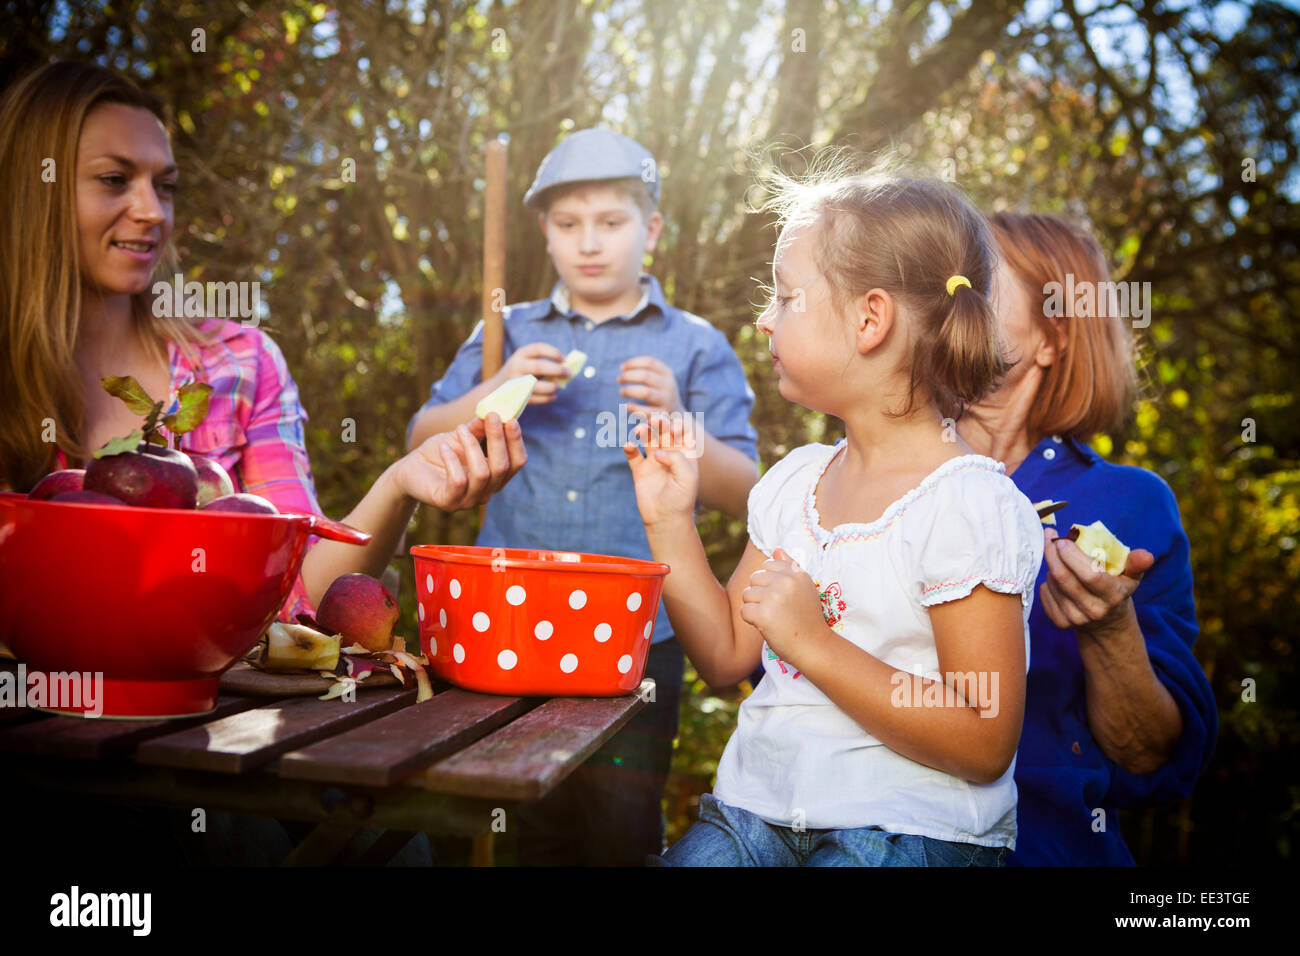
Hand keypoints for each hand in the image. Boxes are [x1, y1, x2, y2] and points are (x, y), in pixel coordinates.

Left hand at [394, 414, 525, 511]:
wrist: (410, 470)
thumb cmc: (440, 453)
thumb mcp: (461, 437)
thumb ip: (479, 428)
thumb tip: (495, 409)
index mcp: (495, 477)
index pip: (517, 462)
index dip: (515, 441)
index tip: (509, 418)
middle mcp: (487, 491)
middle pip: (503, 467)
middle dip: (498, 439)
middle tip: (490, 416)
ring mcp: (469, 500)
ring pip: (482, 473)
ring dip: (472, 446)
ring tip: (459, 428)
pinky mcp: (449, 502)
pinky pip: (458, 481)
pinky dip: (452, 460)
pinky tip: (444, 447)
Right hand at [497, 342, 569, 404]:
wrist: (495, 388)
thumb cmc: (519, 373)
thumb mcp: (525, 362)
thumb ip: (542, 363)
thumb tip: (566, 368)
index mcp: (520, 354)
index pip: (538, 348)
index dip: (553, 352)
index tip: (564, 359)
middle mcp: (516, 366)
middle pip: (539, 366)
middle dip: (556, 370)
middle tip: (568, 374)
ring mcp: (514, 382)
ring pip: (536, 385)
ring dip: (552, 386)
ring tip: (559, 387)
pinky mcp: (515, 396)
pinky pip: (534, 398)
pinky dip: (547, 398)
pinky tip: (553, 396)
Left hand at [619, 356, 682, 418]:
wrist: (677, 414)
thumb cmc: (660, 393)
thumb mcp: (659, 379)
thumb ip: (645, 371)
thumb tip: (623, 367)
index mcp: (667, 373)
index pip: (649, 362)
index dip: (633, 363)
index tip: (622, 367)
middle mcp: (669, 385)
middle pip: (645, 376)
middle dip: (628, 376)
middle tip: (619, 380)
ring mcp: (667, 400)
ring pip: (645, 393)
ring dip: (629, 391)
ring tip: (621, 392)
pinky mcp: (662, 415)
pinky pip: (646, 411)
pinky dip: (635, 408)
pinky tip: (627, 406)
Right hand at [622, 413, 698, 526]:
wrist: (666, 520)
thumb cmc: (681, 499)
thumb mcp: (687, 478)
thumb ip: (676, 459)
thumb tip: (658, 452)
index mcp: (685, 455)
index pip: (683, 433)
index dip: (679, 426)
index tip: (675, 426)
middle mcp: (669, 455)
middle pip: (664, 433)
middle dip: (660, 424)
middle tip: (655, 419)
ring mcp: (654, 462)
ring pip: (648, 440)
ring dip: (644, 432)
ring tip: (639, 430)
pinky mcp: (640, 471)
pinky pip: (633, 455)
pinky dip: (629, 448)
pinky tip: (629, 445)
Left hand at [739, 547, 827, 663]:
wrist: (814, 646)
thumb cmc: (808, 619)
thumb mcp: (805, 588)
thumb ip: (791, 567)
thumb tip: (776, 550)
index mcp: (795, 573)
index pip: (767, 566)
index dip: (769, 583)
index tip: (782, 598)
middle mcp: (785, 582)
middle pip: (754, 579)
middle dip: (760, 595)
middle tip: (776, 611)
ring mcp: (774, 597)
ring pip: (746, 595)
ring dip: (755, 608)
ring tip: (772, 618)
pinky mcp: (763, 614)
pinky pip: (744, 611)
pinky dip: (751, 621)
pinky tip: (766, 626)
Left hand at [1040, 528, 1155, 635]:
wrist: (1108, 624)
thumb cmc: (1118, 590)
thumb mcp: (1131, 577)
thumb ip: (1136, 564)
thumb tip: (1146, 555)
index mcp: (1113, 596)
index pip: (1090, 575)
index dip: (1072, 555)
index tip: (1063, 540)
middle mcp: (1093, 610)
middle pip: (1064, 577)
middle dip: (1053, 553)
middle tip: (1050, 537)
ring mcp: (1075, 618)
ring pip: (1052, 583)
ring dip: (1052, 566)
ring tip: (1058, 558)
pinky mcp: (1060, 623)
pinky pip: (1044, 594)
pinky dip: (1047, 581)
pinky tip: (1056, 577)